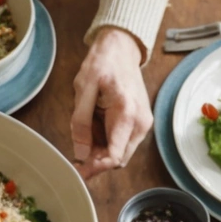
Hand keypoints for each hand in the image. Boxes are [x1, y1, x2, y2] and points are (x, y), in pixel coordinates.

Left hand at [70, 26, 151, 178]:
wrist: (121, 49)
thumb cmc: (102, 64)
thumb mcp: (82, 90)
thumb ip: (80, 124)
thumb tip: (80, 154)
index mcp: (127, 113)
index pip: (114, 156)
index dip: (94, 168)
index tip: (77, 172)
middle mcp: (141, 122)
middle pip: (118, 159)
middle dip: (97, 161)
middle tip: (76, 154)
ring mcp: (143, 123)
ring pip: (120, 153)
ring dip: (101, 152)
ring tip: (86, 133)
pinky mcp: (141, 123)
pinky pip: (122, 142)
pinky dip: (107, 143)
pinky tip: (95, 130)